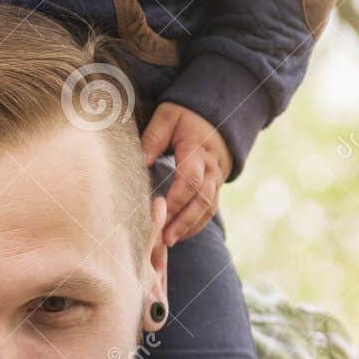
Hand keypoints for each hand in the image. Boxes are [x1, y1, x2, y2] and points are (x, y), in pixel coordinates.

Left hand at [139, 103, 231, 244]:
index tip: (157, 211)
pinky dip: (195, 224)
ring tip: (168, 242)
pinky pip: (210, 210)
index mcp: (199, 149)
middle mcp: (212, 167)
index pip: (191, 179)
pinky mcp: (216, 187)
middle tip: (163, 238)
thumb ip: (154, 137)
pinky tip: (178, 235)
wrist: (215, 116)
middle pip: (202, 199)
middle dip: (183, 220)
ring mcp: (217, 179)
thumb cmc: (185, 117)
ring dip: (189, 227)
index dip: (175, 199)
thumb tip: (142, 162)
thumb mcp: (168, 117)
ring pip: (208, 208)